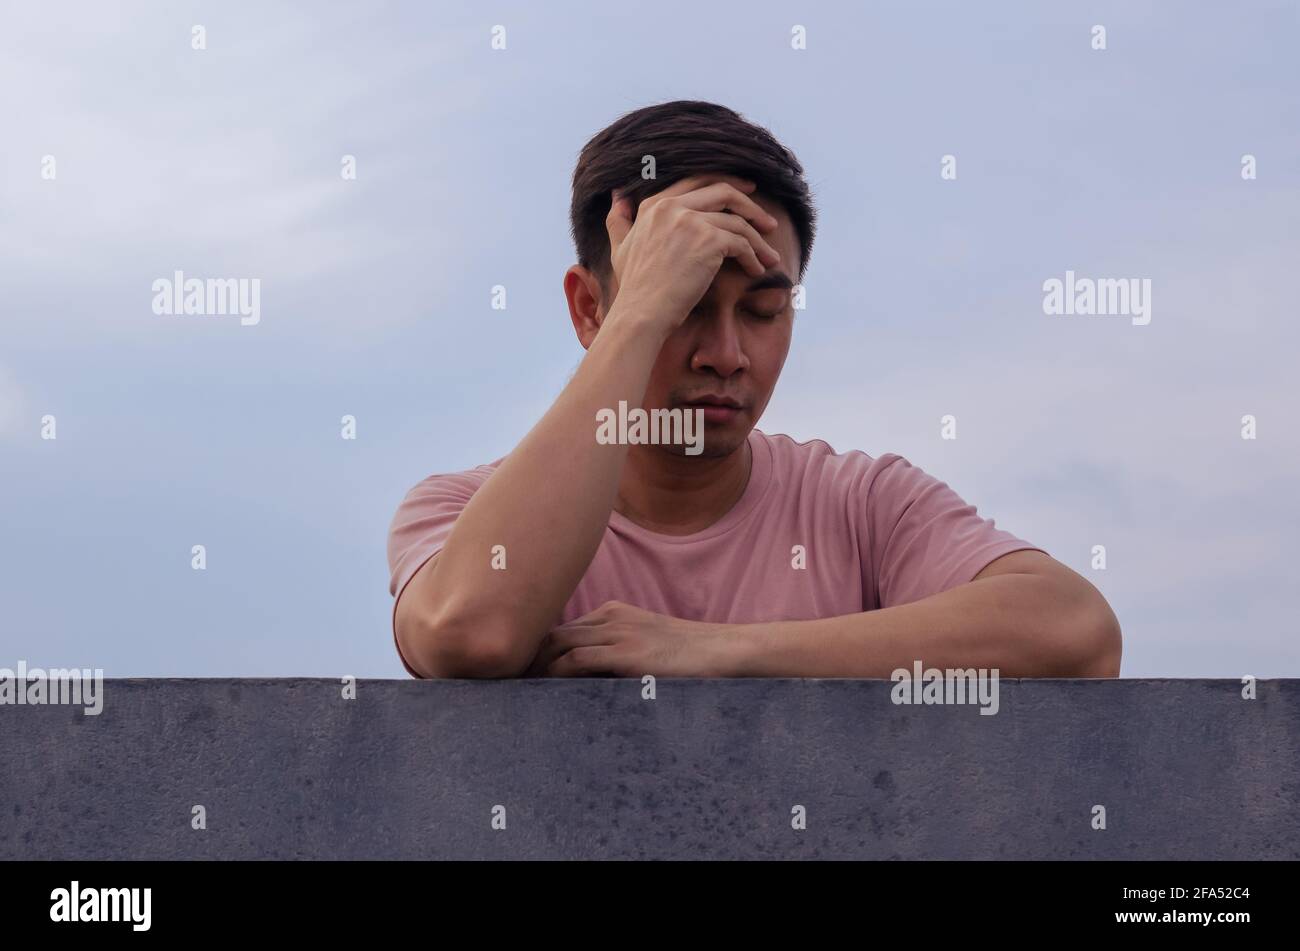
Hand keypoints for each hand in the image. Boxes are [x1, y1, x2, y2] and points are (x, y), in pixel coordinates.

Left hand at [524, 600, 734, 677]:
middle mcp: (611, 617)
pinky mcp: (626, 653)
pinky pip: (577, 661)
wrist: (722, 651)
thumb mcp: (647, 644)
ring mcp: (618, 633)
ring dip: (535, 667)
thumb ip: (617, 652)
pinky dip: (555, 674)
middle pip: (552, 632)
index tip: (521, 669)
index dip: (537, 647)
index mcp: (614, 612)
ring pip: (558, 645)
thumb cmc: (688, 655)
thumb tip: (586, 677)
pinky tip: (545, 689)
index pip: (562, 627)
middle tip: (509, 681)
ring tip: (519, 689)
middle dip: (527, 656)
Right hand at [604, 175, 781, 336]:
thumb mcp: (620, 247)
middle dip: (750, 203)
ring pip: (739, 221)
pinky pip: (742, 243)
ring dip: (759, 239)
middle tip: (766, 219)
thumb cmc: (633, 289)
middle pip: (723, 191)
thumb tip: (617, 195)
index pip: (696, 182)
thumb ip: (619, 219)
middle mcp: (672, 206)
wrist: (641, 313)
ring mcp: (691, 221)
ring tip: (770, 256)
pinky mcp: (709, 241)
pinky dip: (754, 256)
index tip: (744, 192)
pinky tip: (757, 270)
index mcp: (654, 204)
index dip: (724, 184)